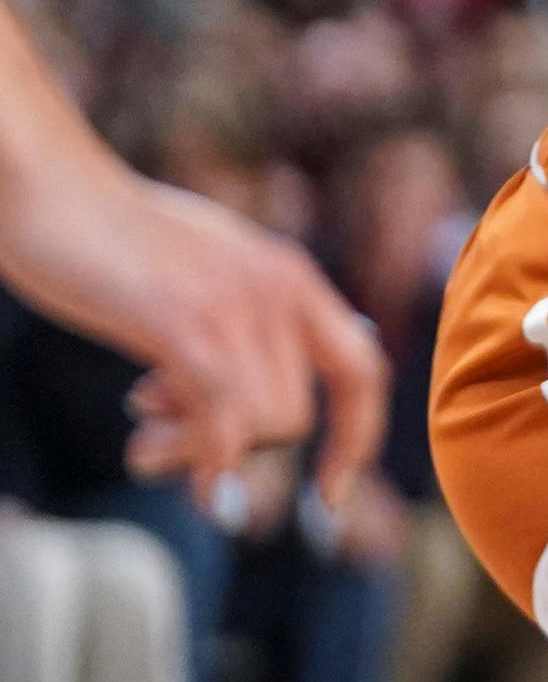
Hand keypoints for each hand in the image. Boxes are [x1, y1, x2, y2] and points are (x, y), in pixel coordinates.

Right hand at [99, 178, 388, 511]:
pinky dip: (202, 463)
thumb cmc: (111, 238)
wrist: (50, 187)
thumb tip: (251, 403)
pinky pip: (220, 419)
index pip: (363, 368)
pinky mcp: (179, 321)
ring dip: (196, 454)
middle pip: (294, 415)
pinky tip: (156, 466)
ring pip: (259, 425)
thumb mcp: (199, 275)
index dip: (356, 437)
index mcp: (291, 276)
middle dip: (236, 451)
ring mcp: (233, 304)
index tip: (329, 494)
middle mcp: (279, 288)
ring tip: (141, 436)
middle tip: (160, 438)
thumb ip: (234, 323)